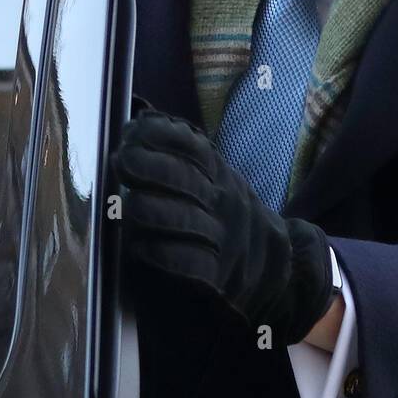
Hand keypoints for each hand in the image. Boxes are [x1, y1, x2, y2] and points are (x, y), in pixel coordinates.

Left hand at [110, 109, 333, 347]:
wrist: (274, 262)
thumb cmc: (224, 214)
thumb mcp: (214, 178)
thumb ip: (182, 155)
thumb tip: (140, 122)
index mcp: (219, 174)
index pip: (192, 147)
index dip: (162, 135)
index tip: (133, 132)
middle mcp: (223, 201)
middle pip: (186, 178)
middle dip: (150, 167)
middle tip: (122, 161)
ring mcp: (222, 237)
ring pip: (186, 219)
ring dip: (153, 209)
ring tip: (130, 205)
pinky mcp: (218, 275)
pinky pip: (190, 263)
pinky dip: (163, 253)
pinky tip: (141, 246)